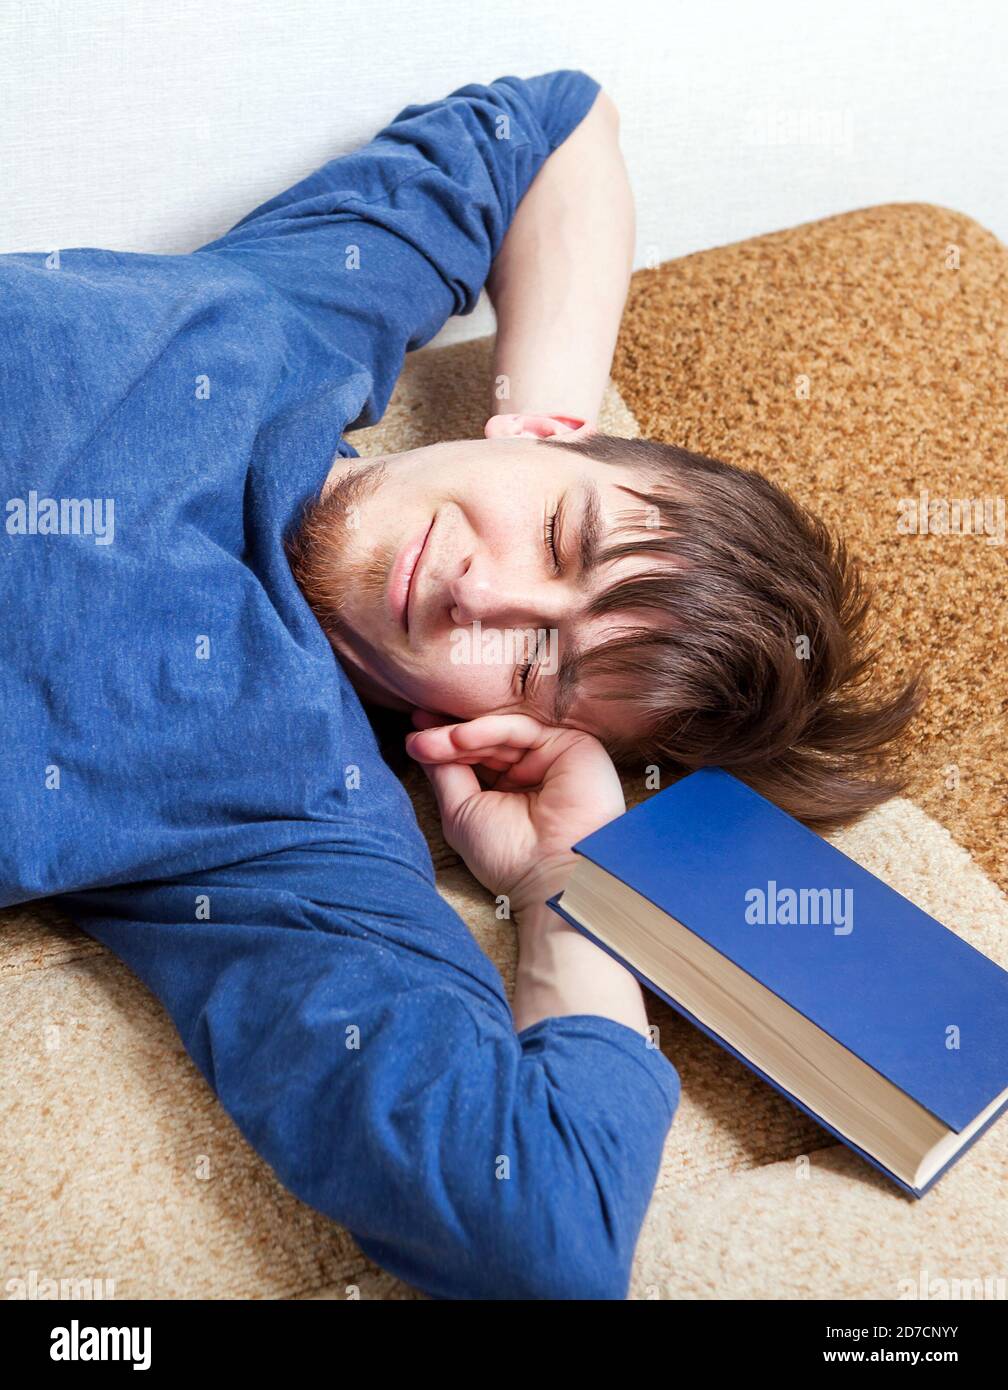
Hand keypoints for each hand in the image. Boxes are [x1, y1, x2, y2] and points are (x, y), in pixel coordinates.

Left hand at [405, 712, 624, 917]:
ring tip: (426, 742)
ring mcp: (551, 756)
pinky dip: (487, 731)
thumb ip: (445, 775)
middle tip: (415, 732)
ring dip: (459, 736)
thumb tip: (420, 744)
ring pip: (499, 734)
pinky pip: (522, 730)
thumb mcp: (462, 813)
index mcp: (509, 790)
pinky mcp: (571, 745)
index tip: (412, 739)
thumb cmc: (509, 856)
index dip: (443, 747)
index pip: (474, 758)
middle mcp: (531, 771)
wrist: (555, 875)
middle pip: (484, 742)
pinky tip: (457, 739)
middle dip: (446, 737)